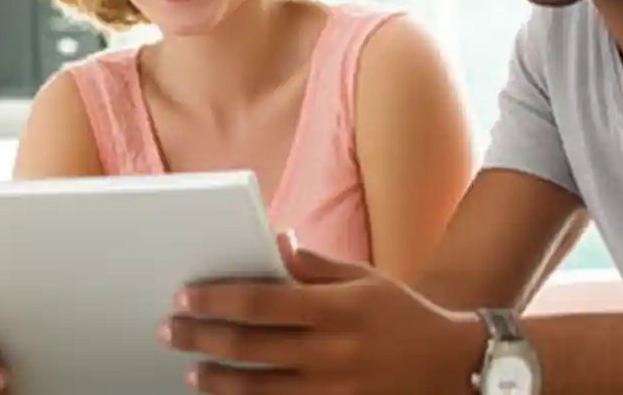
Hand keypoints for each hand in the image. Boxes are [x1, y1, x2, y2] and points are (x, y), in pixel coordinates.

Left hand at [164, 233, 483, 393]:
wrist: (452, 368)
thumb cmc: (405, 317)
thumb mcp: (367, 279)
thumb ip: (317, 265)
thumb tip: (275, 241)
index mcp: (338, 309)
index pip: (263, 303)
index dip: (217, 300)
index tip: (185, 296)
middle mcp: (332, 352)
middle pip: (251, 348)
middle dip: (202, 337)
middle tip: (170, 330)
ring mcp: (333, 391)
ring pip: (258, 390)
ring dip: (217, 379)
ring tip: (192, 368)